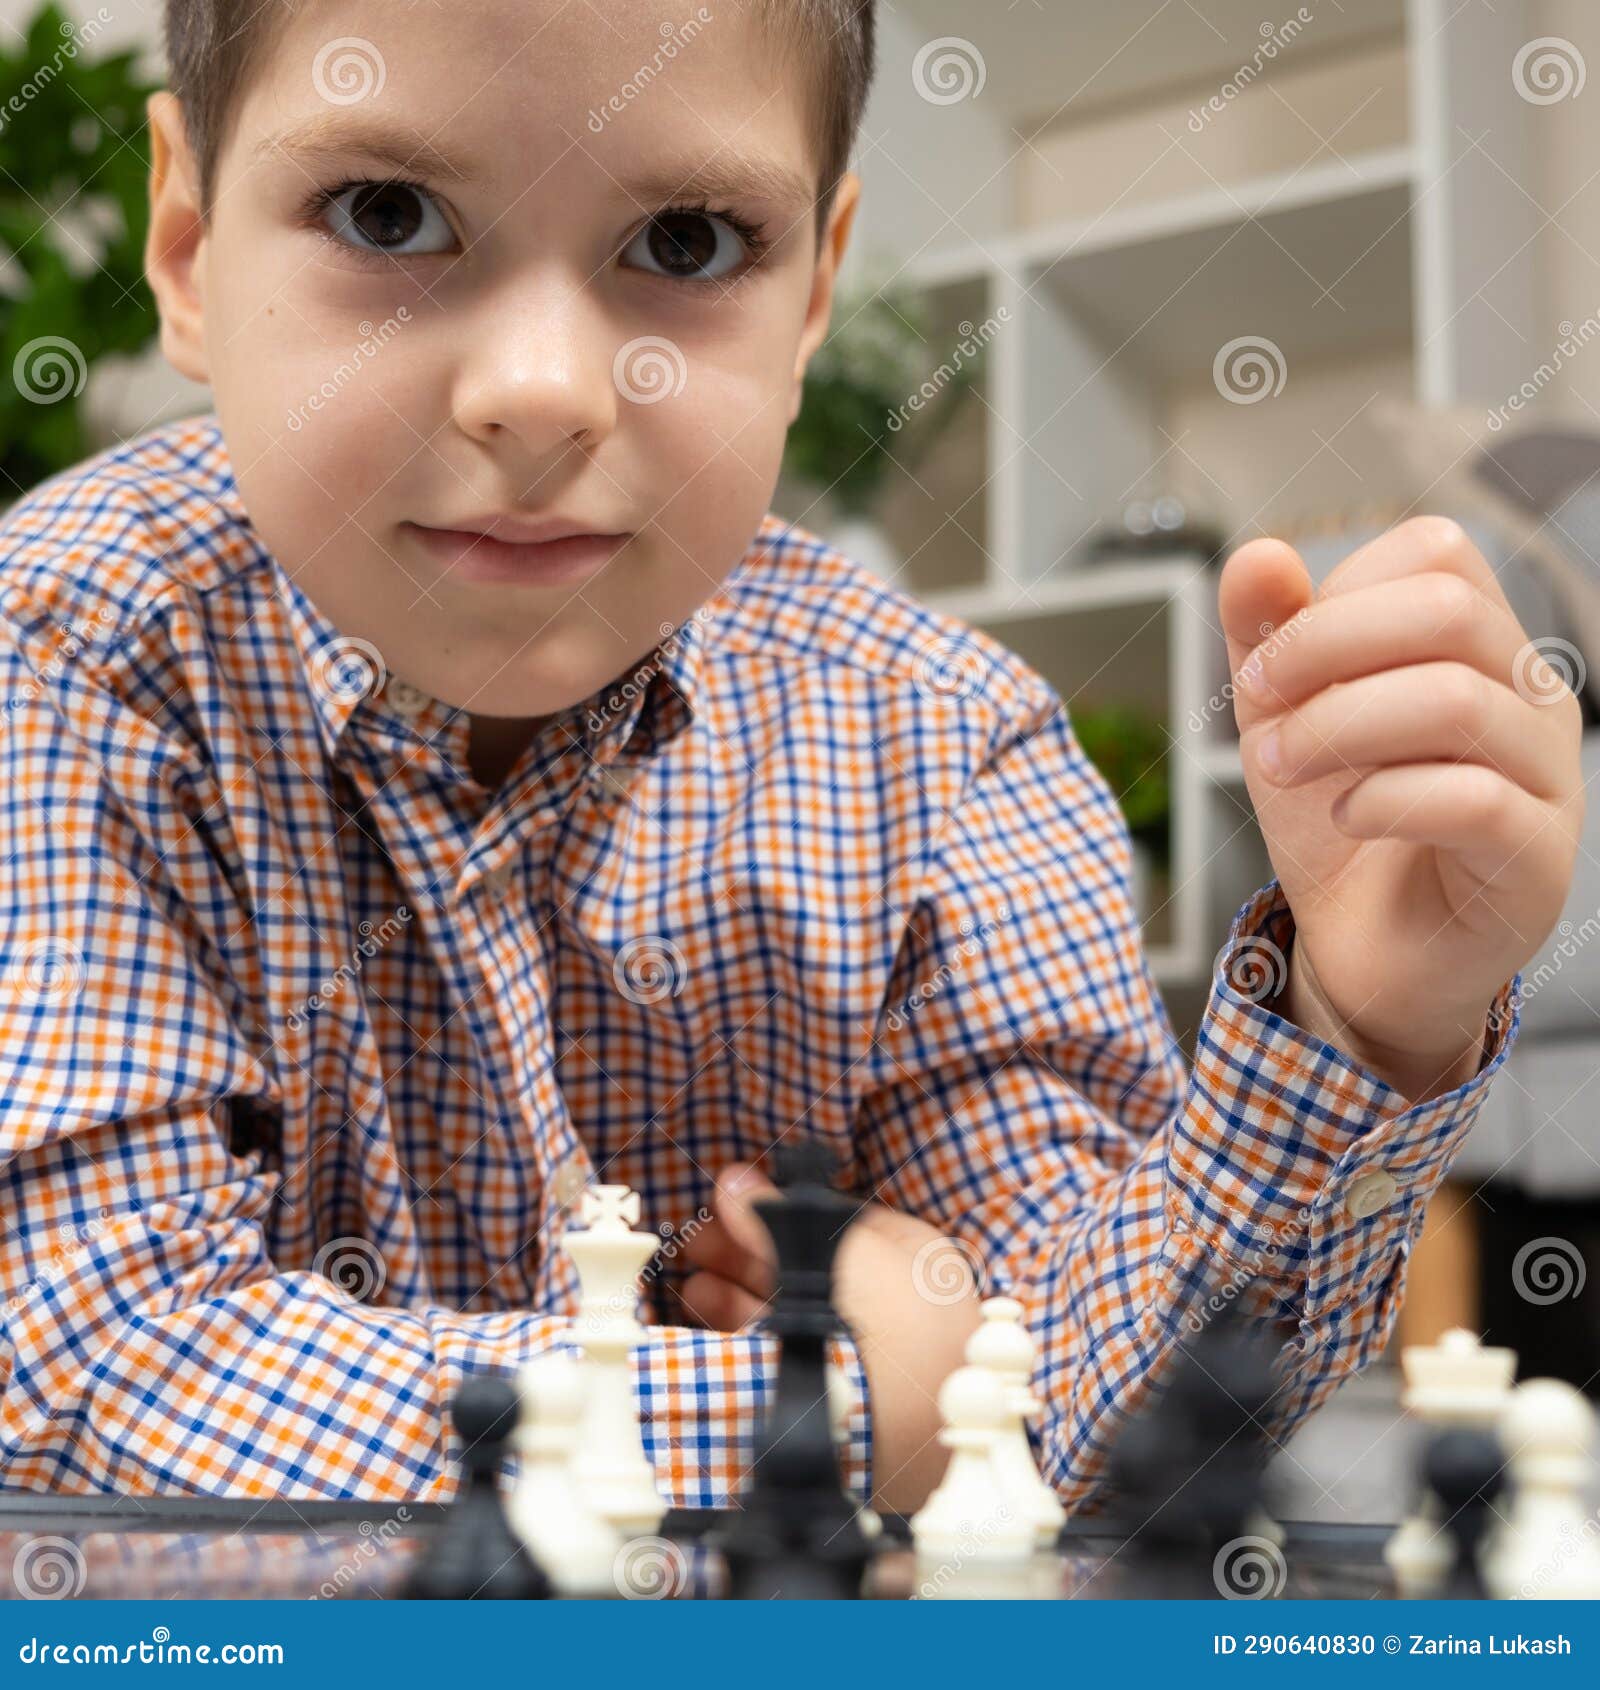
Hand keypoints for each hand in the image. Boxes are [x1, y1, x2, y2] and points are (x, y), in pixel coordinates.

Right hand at [678, 1161, 982, 1512]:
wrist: (899, 1429)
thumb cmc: (884, 1316)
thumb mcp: (828, 1246)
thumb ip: (776, 1214)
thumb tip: (732, 1179)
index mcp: (915, 1258)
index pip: (841, 1219)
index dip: (783, 1207)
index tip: (733, 1200)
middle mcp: (897, 1304)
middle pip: (810, 1265)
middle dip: (749, 1249)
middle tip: (697, 1238)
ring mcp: (868, 1353)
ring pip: (791, 1309)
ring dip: (737, 1288)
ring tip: (690, 1276)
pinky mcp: (835, 1394)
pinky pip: (781, 1349)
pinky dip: (742, 1328)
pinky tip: (703, 1308)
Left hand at [1220, 517, 1583, 1102]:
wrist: (1366, 950)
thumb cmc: (1338, 821)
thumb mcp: (1283, 717)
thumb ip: (1267, 635)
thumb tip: (1257, 554)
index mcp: (1480, 645)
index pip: (1436, 554)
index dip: (1334, 597)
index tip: (1265, 667)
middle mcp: (1530, 696)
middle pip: (1449, 611)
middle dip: (1323, 650)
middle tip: (1258, 711)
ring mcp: (1547, 777)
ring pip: (1457, 700)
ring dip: (1336, 729)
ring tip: (1279, 768)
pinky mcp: (1537, 859)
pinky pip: (1474, 800)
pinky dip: (1379, 800)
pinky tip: (1343, 816)